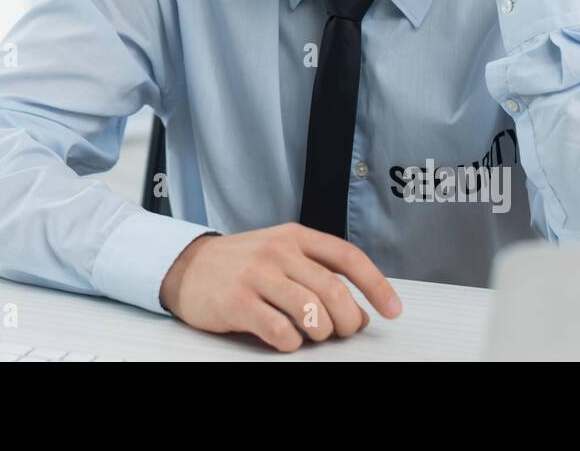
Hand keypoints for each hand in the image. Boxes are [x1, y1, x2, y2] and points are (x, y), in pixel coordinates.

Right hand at [159, 223, 402, 352]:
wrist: (186, 267)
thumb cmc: (239, 265)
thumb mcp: (280, 255)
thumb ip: (317, 275)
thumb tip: (359, 312)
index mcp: (294, 236)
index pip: (348, 258)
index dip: (376, 285)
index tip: (393, 310)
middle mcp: (278, 251)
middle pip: (333, 291)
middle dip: (347, 321)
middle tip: (342, 332)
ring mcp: (257, 275)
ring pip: (311, 313)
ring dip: (320, 333)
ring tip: (311, 335)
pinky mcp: (238, 302)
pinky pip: (281, 332)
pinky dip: (291, 344)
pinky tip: (284, 339)